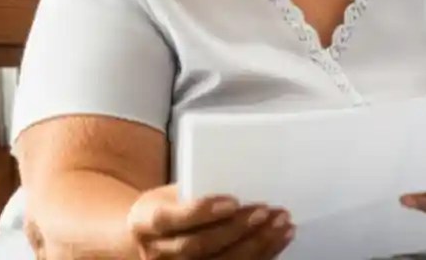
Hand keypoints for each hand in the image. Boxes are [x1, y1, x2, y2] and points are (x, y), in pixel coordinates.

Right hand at [126, 184, 293, 258]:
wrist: (150, 235)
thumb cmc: (168, 205)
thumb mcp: (172, 191)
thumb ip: (199, 187)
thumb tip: (244, 175)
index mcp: (145, 222)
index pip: (169, 220)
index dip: (202, 212)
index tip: (233, 201)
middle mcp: (157, 252)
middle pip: (197, 246)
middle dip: (236, 229)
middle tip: (265, 211)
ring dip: (256, 244)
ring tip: (280, 224)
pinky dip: (262, 255)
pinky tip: (278, 239)